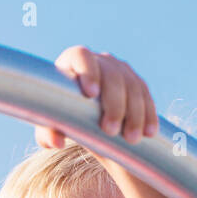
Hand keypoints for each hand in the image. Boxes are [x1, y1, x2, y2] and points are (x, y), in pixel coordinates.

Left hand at [35, 45, 158, 150]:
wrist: (83, 116)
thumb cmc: (60, 117)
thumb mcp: (50, 127)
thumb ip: (47, 132)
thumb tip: (56, 142)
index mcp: (73, 62)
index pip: (81, 56)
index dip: (88, 71)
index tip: (91, 94)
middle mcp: (99, 61)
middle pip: (111, 75)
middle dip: (114, 103)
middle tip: (111, 130)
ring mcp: (120, 70)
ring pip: (133, 86)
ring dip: (135, 113)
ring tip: (131, 139)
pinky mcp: (137, 83)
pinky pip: (146, 96)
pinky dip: (149, 115)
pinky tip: (149, 133)